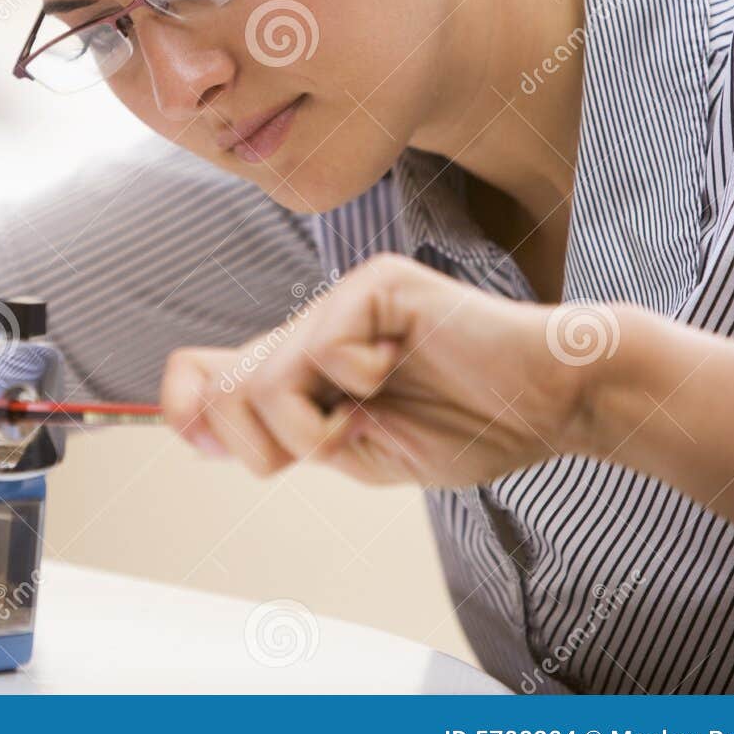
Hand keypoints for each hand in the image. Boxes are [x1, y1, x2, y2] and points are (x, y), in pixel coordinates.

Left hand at [161, 254, 612, 484]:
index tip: (195, 438)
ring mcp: (343, 300)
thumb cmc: (469, 425)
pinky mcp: (377, 283)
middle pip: (228, 387)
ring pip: (269, 378)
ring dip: (315, 427)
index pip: (210, 372)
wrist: (548, 403)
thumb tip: (191, 427)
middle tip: (329, 443)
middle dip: (264, 444)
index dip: (184, 404)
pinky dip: (360, 384)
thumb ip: (280, 435)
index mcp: (306, 366)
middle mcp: (314, 326)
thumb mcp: (356, 451)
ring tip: (368, 416)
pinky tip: (399, 368)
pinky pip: (325, 350)